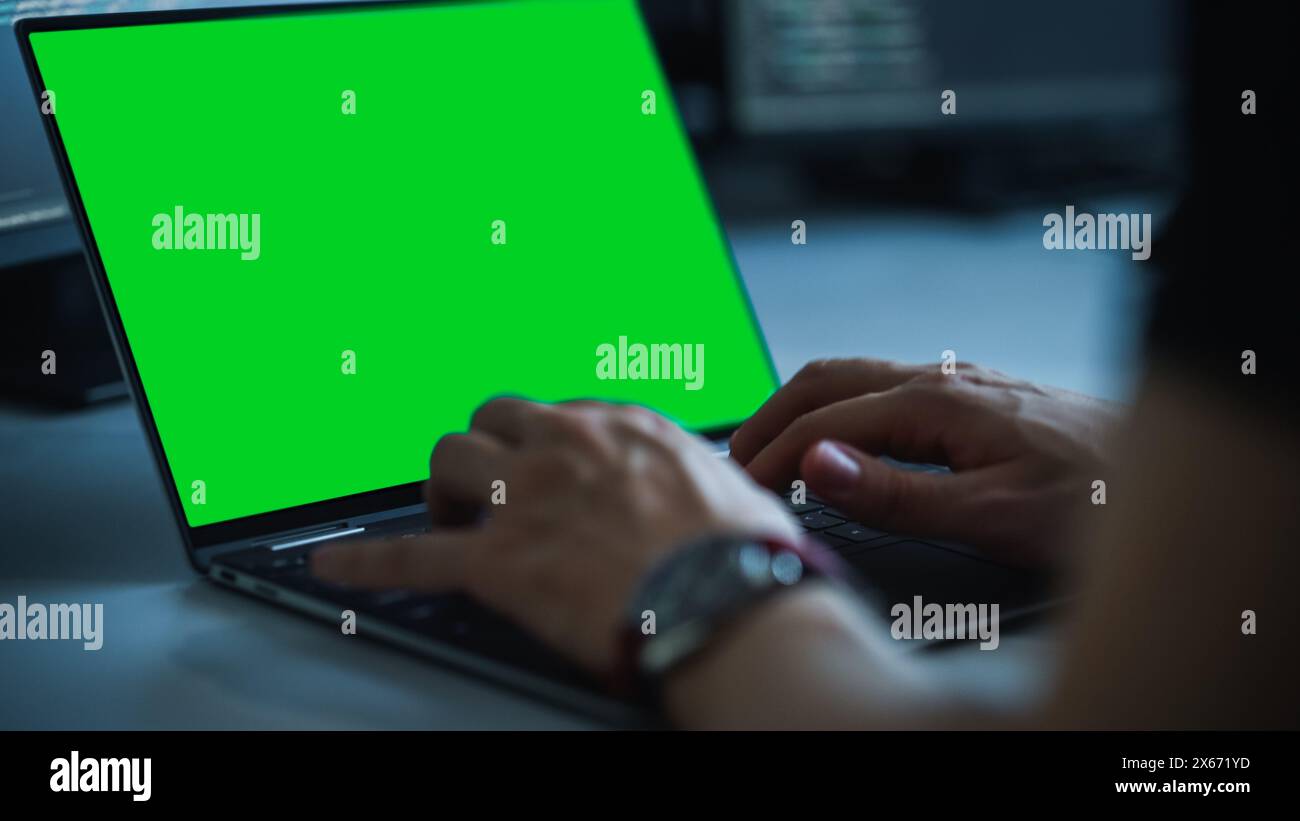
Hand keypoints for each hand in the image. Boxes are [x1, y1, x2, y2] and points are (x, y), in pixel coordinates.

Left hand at [312, 398, 798, 673]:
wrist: (729, 603)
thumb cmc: (744, 555)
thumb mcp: (733, 487)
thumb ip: (698, 474)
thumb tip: (713, 485)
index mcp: (622, 427)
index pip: (560, 413)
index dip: (546, 443)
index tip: (546, 464)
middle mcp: (565, 447)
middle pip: (492, 417)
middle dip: (485, 448)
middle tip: (489, 484)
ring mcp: (526, 500)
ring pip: (448, 461)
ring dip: (442, 487)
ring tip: (446, 514)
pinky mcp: (498, 562)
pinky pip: (411, 556)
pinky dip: (367, 562)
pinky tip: (335, 565)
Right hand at [729, 358, 1122, 565]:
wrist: (1159, 474)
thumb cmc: (1088, 497)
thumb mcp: (990, 513)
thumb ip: (897, 492)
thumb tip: (815, 464)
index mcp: (935, 401)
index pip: (825, 422)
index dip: (772, 454)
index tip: (739, 485)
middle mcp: (939, 377)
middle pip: (827, 379)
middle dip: (771, 414)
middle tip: (734, 457)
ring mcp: (957, 380)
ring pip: (853, 375)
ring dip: (801, 406)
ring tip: (770, 443)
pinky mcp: (972, 393)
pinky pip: (882, 384)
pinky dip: (837, 406)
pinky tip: (840, 433)